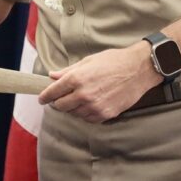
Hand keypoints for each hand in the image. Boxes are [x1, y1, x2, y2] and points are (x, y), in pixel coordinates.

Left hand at [38, 43, 158, 122]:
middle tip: (60, 99)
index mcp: (77, 78)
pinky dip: (85, 113)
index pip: (53, 92)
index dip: (45, 96)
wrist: (139, 69)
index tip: (42, 99)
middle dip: (57, 103)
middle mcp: (83, 94)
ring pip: (74, 114)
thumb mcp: (89, 61)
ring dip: (72, 108)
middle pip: (60, 106)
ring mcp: (94, 106)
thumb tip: (52, 76)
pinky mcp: (105, 114)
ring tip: (79, 99)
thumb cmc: (114, 61)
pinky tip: (90, 105)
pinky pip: (87, 119)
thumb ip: (68, 71)